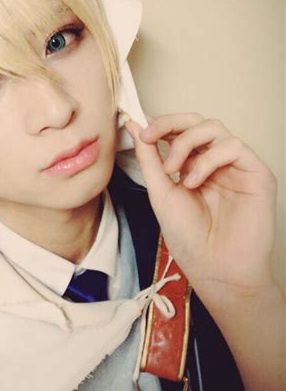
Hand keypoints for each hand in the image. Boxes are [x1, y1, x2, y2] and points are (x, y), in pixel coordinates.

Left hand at [124, 112, 277, 306]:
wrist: (214, 269)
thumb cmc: (189, 238)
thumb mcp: (160, 191)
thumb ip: (149, 158)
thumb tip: (134, 125)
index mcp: (193, 165)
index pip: (180, 129)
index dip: (161, 123)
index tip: (139, 129)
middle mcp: (215, 161)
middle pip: (197, 121)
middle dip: (169, 123)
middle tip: (149, 136)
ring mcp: (236, 166)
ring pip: (214, 127)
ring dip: (186, 142)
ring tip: (173, 170)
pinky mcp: (256, 173)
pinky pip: (234, 147)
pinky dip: (207, 160)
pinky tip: (193, 181)